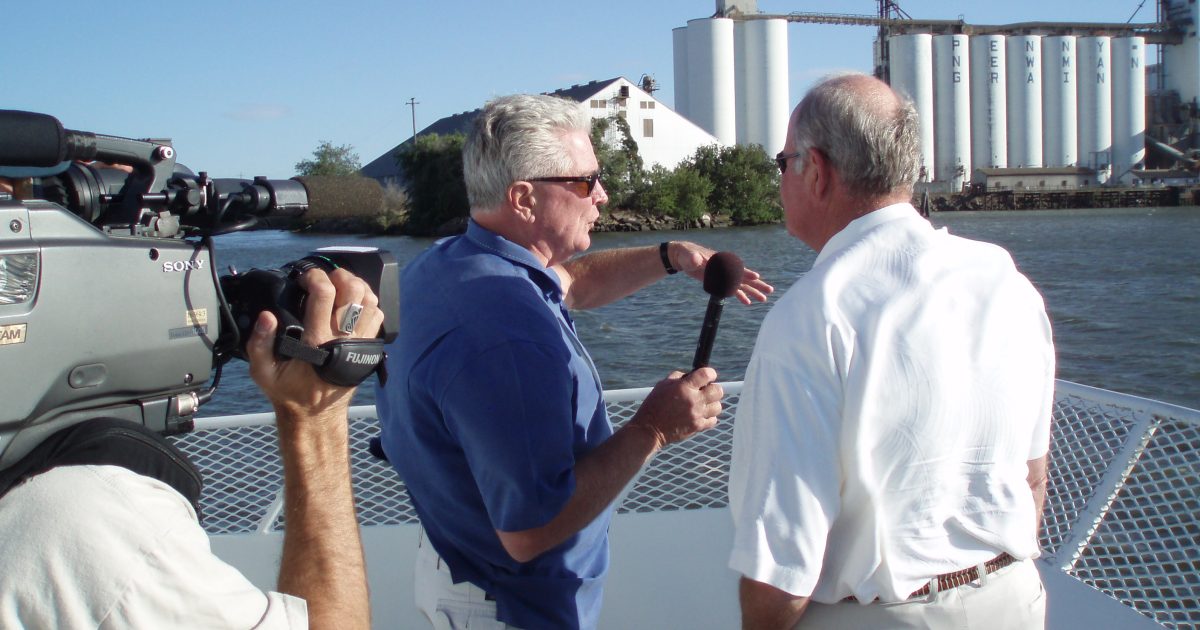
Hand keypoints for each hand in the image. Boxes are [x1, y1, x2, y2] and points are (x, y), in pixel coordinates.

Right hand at [246, 267, 383, 416]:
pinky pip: (378, 318)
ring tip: (342, 285)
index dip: (315, 276)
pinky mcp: (369, 349)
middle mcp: (342, 340)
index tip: (305, 277)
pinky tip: (355, 302)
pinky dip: (369, 304)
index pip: (324, 294)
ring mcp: (360, 344)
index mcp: (316, 342)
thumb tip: (267, 316)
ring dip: (358, 287)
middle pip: (354, 292)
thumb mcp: (262, 372)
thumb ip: (259, 343)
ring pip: (370, 302)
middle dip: (340, 276)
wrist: (315, 416)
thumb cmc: (289, 392)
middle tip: (327, 276)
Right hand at [628, 367, 723, 448]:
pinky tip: (700, 415)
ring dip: (712, 403)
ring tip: (703, 404)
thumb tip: (691, 375)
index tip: (708, 376)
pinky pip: (713, 420)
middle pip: (718, 391)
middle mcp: (693, 400)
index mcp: (684, 387)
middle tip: (705, 391)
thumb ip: (678, 377)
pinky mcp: (697, 427)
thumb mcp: (662, 385)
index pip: (707, 374)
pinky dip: (709, 417)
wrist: (649, 430)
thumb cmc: (654, 405)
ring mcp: (697, 414)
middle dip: (713, 388)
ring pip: (718, 406)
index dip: (710, 373)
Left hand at [668, 241, 773, 304]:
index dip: (745, 272)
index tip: (756, 277)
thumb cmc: (685, 254)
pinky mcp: (720, 281)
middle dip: (757, 284)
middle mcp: (725, 269)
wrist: (683, 256)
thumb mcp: (687, 255)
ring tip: (764, 299)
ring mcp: (723, 276)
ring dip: (752, 292)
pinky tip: (748, 303)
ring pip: (741, 285)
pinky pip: (733, 289)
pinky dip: (740, 296)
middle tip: (770, 290)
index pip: (735, 268)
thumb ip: (692, 257)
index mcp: (720, 261)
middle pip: (744, 277)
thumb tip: (696, 259)